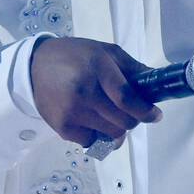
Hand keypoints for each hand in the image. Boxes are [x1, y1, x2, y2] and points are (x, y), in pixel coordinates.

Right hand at [30, 36, 161, 146]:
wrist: (35, 66)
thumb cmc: (75, 56)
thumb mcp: (106, 52)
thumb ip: (133, 69)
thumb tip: (157, 86)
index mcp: (97, 69)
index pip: (127, 99)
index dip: (145, 111)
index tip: (155, 115)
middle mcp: (84, 93)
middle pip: (123, 122)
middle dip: (132, 119)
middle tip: (128, 111)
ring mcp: (72, 113)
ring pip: (111, 135)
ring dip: (116, 129)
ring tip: (108, 115)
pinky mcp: (63, 128)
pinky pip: (93, 142)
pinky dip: (98, 134)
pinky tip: (91, 119)